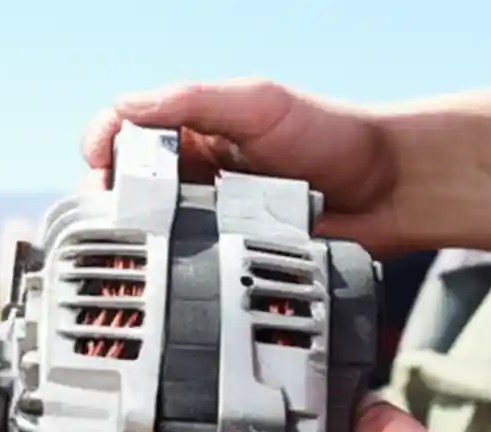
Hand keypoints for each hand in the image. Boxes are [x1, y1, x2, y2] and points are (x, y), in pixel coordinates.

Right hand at [80, 79, 404, 254]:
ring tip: (138, 241)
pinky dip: (163, 272)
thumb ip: (195, 100)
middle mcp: (187, 175)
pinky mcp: (219, 258)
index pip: (121, 134)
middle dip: (104, 200)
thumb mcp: (259, 104)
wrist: (389, 192)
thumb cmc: (333, 135)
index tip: (100, 162)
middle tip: (114, 211)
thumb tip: (126, 105)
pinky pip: (177, 269)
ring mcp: (202, 220)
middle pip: (117, 189)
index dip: (101, 147)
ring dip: (130, 238)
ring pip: (139, 233)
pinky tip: (165, 271)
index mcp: (189, 132)